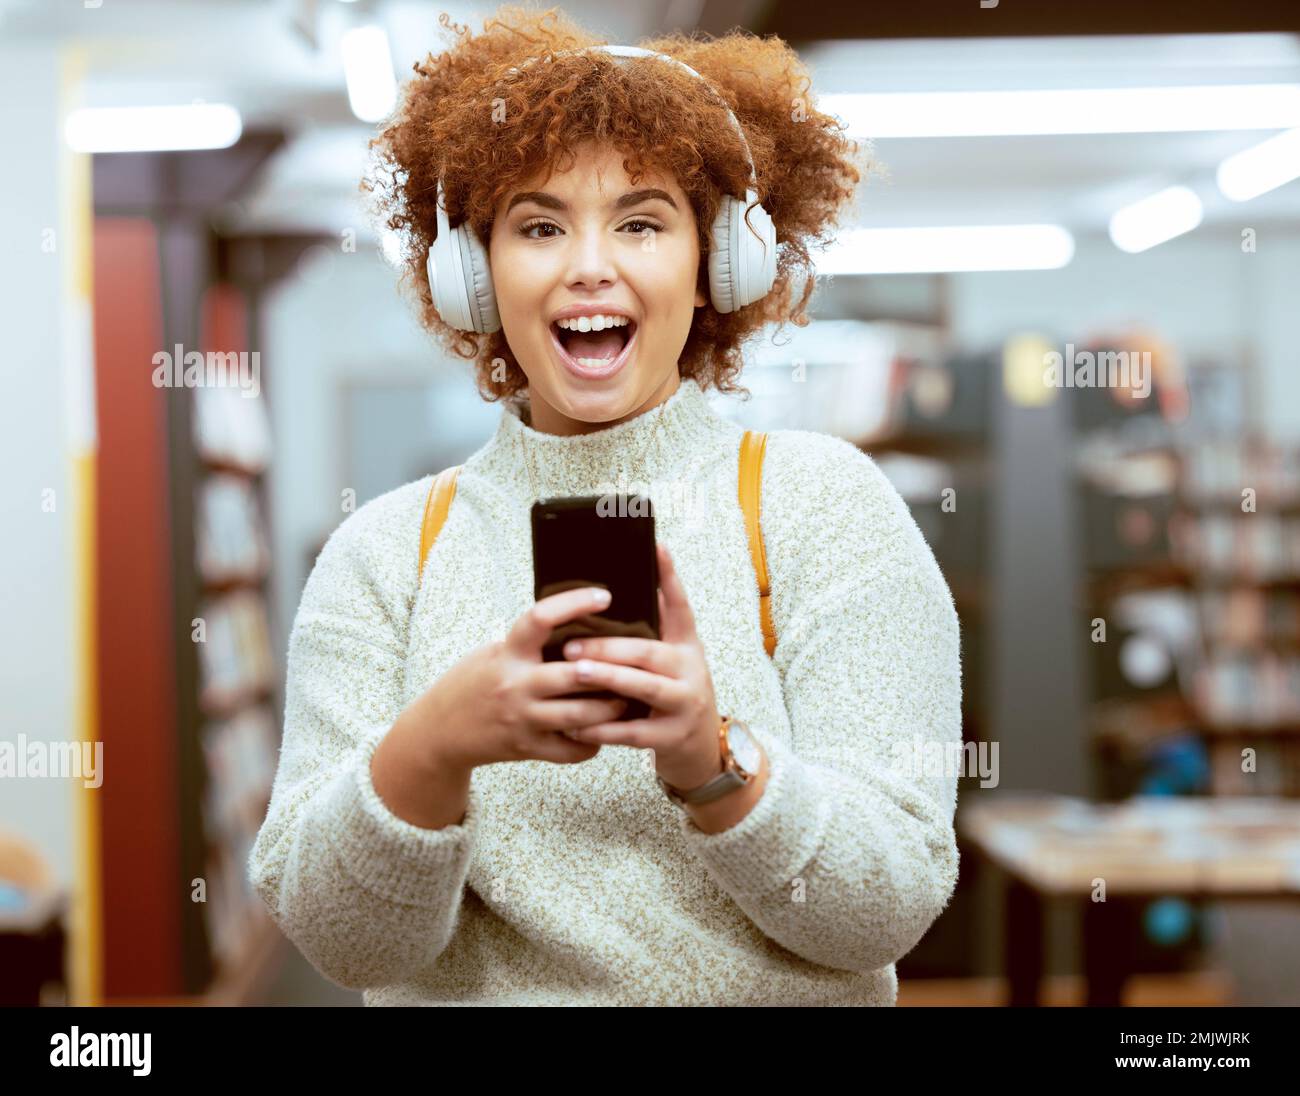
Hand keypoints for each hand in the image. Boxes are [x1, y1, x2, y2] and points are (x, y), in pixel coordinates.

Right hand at [404, 583, 630, 770]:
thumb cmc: (472, 683)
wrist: (439, 732)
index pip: (540, 619)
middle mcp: (515, 685)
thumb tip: (576, 624)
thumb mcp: (493, 653)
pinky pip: (571, 750)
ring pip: (580, 716)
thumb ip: (528, 645)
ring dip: (610, 708)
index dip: (574, 604)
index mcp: (507, 653)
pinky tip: (603, 731)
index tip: (604, 596)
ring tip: (627, 698)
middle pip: (573, 675)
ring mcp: (522, 719)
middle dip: (608, 670)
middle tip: (633, 662)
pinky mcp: (528, 748)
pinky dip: (592, 742)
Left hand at [559, 543, 726, 791]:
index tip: (656, 546)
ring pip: (644, 688)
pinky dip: (603, 727)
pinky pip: (633, 732)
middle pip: (650, 652)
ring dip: (608, 679)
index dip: (669, 576)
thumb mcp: (673, 660)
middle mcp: (691, 671)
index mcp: (687, 646)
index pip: (680, 605)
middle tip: (572, 645)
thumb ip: (653, 631)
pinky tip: (576, 723)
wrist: (701, 750)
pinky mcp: (672, 737)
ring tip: (576, 673)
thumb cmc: (673, 695)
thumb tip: (623, 587)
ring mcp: (684, 705)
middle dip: (609, 646)